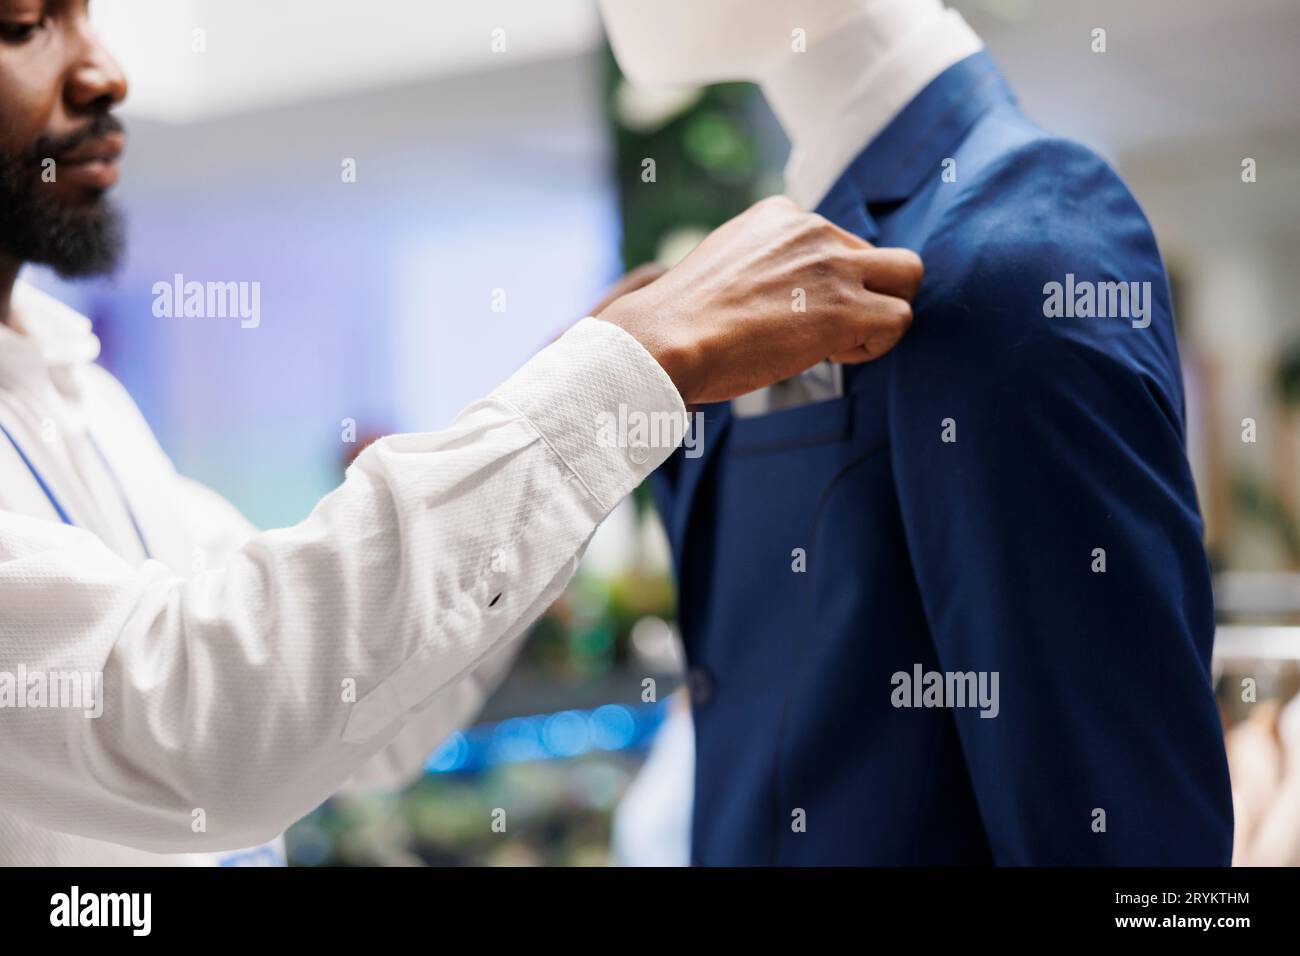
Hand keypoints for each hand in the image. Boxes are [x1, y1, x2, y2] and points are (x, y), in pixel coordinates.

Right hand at [600, 196, 922, 404]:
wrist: (667, 339)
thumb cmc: (684, 320)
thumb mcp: (725, 265)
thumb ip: (766, 263)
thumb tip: (785, 293)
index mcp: (781, 214)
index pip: (837, 240)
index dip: (827, 284)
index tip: (793, 312)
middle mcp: (814, 228)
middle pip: (879, 257)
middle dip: (865, 294)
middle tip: (824, 329)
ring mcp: (833, 265)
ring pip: (908, 277)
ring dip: (882, 314)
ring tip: (837, 343)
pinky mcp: (846, 307)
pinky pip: (900, 319)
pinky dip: (877, 344)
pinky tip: (834, 355)